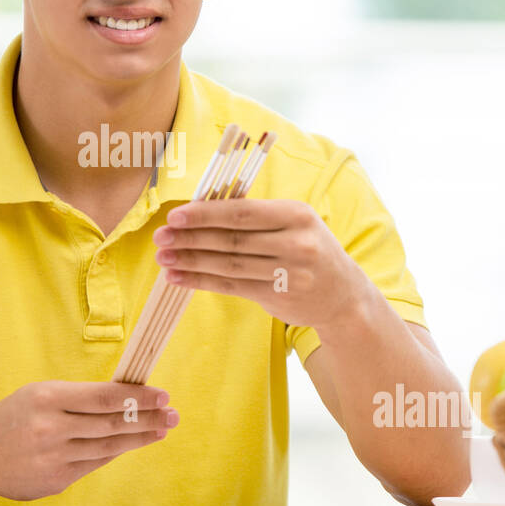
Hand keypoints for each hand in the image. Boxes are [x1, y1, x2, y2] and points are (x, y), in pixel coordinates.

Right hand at [0, 381, 178, 500]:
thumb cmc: (13, 416)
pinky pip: (92, 465)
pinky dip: (112, 454)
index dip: (137, 397)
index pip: (104, 397)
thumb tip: (126, 398)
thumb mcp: (40, 394)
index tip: (162, 395)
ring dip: (138, 439)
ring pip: (107, 448)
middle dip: (148, 419)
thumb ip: (79, 398)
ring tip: (160, 430)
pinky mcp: (54, 481)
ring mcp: (52, 458)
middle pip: (111, 425)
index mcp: (47, 398)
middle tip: (173, 414)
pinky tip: (128, 446)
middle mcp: (50, 428)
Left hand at [153, 198, 361, 329]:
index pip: (243, 212)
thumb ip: (255, 215)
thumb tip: (200, 208)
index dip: (206, 214)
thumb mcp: (294, 223)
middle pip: (233, 239)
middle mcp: (296, 242)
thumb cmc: (308, 249)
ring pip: (229, 265)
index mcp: (297, 214)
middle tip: (161, 236)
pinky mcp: (278, 297)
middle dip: (191, 237)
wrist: (344, 295)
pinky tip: (178, 277)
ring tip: (163, 257)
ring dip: (191, 261)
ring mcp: (289, 273)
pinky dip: (201, 281)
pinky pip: (231, 287)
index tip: (175, 215)